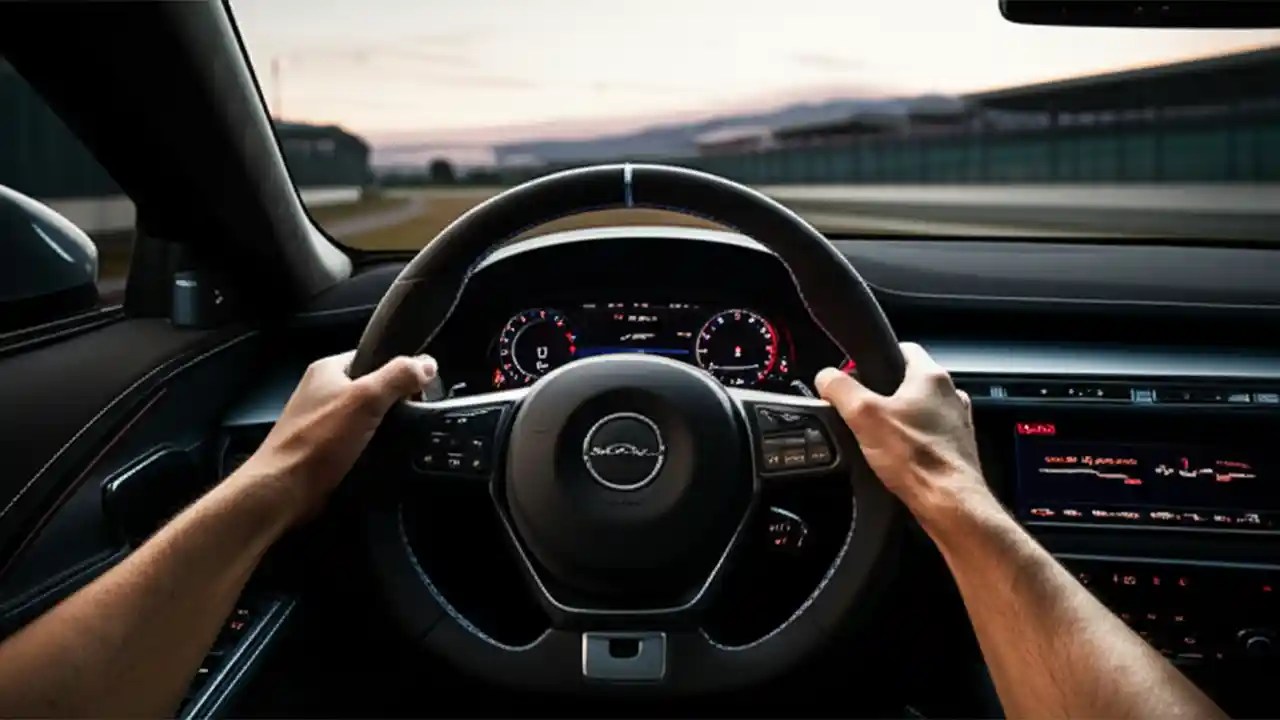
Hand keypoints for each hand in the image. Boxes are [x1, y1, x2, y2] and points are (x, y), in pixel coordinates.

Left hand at [236, 351, 436, 524]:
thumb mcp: (366, 399)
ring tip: (399, 438)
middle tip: (412, 415)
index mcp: (328, 369)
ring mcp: (322, 421)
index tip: (420, 387)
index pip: (373, 356)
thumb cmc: (319, 440)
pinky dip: (372, 447)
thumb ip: (398, 376)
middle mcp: (322, 391)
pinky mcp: (325, 447)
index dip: (399, 368)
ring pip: (367, 417)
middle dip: (394, 402)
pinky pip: (358, 440)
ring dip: (384, 428)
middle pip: (372, 388)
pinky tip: (383, 456)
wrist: (284, 489)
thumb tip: (428, 364)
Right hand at [814, 342, 992, 532]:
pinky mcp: (956, 448)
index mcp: (931, 376)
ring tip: (879, 439)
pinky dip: (912, 443)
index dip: (874, 358)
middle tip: (863, 413)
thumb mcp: (863, 416)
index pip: (902, 347)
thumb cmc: (918, 460)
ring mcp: (956, 422)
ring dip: (899, 421)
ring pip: (920, 411)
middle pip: (908, 382)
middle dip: (883, 395)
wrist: (949, 503)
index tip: (857, 375)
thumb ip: (840, 389)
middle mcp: (950, 395)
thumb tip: (826, 377)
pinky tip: (898, 459)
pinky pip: (928, 436)